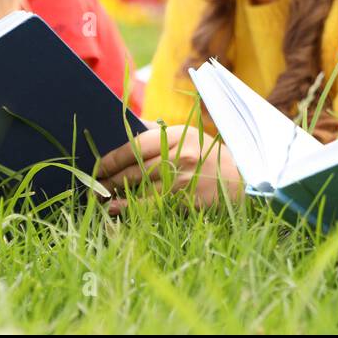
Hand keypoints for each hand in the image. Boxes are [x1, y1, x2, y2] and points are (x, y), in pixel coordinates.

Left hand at [95, 125, 241, 212]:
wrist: (244, 180)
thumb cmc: (209, 157)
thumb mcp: (187, 137)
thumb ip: (158, 132)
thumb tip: (128, 127)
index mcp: (179, 135)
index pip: (137, 145)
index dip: (113, 158)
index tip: (98, 166)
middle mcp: (181, 155)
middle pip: (135, 168)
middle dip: (109, 178)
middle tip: (93, 186)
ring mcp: (185, 179)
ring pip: (140, 188)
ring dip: (115, 195)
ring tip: (99, 198)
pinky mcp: (188, 201)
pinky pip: (151, 205)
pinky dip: (129, 209)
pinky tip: (114, 210)